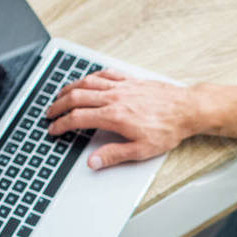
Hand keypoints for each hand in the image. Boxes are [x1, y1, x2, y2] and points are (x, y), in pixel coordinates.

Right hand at [44, 70, 202, 168]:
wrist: (187, 109)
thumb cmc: (167, 129)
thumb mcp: (141, 150)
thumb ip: (114, 155)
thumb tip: (93, 162)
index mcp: (114, 116)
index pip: (78, 118)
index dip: (61, 124)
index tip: (53, 130)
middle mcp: (114, 97)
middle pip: (76, 97)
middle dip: (58, 106)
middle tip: (49, 114)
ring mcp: (122, 86)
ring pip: (87, 82)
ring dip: (69, 89)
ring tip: (60, 96)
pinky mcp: (130, 80)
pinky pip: (105, 74)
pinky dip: (91, 77)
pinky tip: (87, 80)